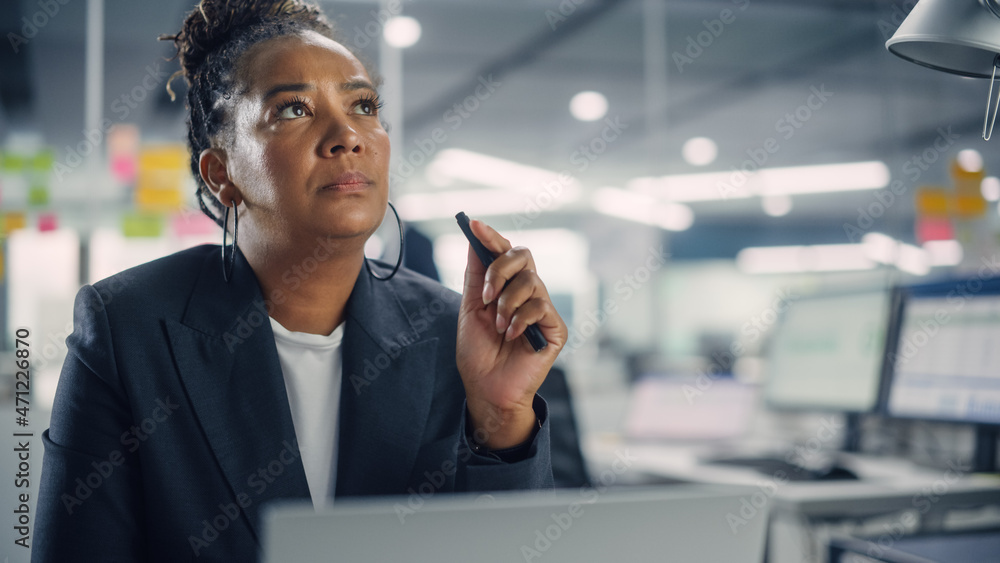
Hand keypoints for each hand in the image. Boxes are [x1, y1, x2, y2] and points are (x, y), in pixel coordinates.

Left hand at [456, 219, 567, 448]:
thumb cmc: (479, 353)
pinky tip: (511, 335)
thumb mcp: (470, 309)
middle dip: (499, 268)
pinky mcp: (555, 328)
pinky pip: (541, 306)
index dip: (491, 236)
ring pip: (530, 281)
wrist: (487, 388)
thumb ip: (475, 276)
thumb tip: (474, 241)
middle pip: (523, 255)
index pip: (505, 251)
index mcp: (507, 286)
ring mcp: (543, 309)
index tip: (474, 225)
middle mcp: (528, 293)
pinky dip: (520, 319)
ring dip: (506, 303)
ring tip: (498, 326)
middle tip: (485, 294)